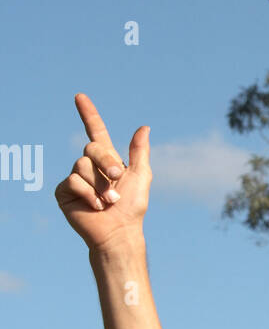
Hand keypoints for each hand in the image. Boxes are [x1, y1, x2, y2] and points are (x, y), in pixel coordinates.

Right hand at [55, 93, 151, 249]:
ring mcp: (75, 178)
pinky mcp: (64, 191)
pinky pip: (73, 181)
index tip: (79, 96)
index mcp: (107, 160)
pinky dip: (88, 193)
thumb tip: (144, 127)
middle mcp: (89, 166)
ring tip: (108, 202)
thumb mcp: (141, 176)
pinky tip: (95, 206)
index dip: (88, 114)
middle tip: (117, 180)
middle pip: (92, 148)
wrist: (119, 232)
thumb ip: (139, 152)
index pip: (95, 131)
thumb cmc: (132, 208)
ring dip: (99, 184)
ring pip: (82, 165)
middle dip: (107, 163)